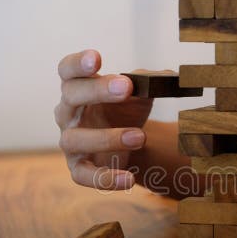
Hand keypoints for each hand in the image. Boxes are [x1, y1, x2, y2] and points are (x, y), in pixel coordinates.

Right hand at [54, 49, 157, 189]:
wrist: (129, 142)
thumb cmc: (127, 110)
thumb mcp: (139, 94)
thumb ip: (150, 82)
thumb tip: (168, 76)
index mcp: (78, 87)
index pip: (67, 70)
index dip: (78, 63)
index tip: (97, 58)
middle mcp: (67, 112)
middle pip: (71, 95)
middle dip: (97, 90)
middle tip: (126, 87)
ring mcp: (70, 141)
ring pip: (75, 138)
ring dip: (107, 137)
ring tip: (139, 136)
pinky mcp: (78, 168)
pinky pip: (85, 175)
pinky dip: (106, 178)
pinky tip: (129, 179)